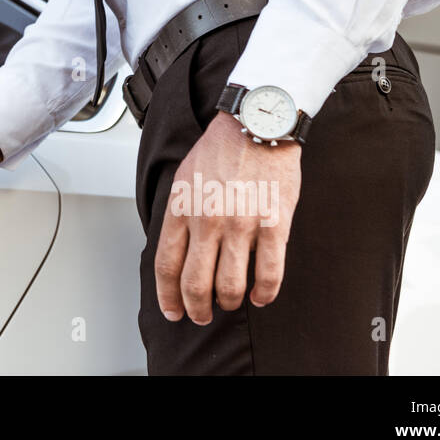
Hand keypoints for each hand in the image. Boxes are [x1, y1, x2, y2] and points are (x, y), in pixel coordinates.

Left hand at [155, 110, 301, 323]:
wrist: (257, 124)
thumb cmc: (220, 150)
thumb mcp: (183, 178)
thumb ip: (179, 215)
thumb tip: (176, 253)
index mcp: (181, 208)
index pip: (166, 265)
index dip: (168, 296)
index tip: (173, 311)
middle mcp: (207, 219)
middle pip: (195, 283)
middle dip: (196, 308)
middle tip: (202, 315)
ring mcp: (241, 224)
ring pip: (230, 286)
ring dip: (228, 303)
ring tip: (230, 302)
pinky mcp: (273, 224)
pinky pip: (269, 274)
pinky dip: (264, 293)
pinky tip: (260, 296)